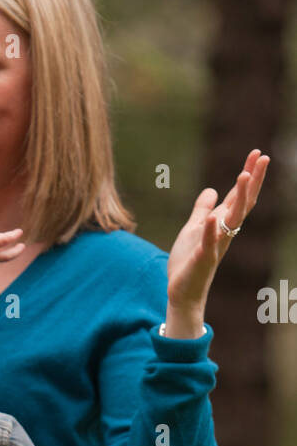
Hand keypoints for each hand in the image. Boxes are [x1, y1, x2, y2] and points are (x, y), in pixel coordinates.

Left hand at [165, 149, 269, 336]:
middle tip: (262, 158)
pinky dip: (211, 230)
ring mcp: (216, 245)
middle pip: (243, 203)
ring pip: (232, 220)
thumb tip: (212, 190)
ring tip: (243, 176)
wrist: (183, 292)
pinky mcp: (203, 259)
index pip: (238, 196)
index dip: (248, 174)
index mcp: (222, 224)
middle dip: (253, 180)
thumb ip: (202, 210)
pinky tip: (214, 216)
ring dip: (238, 198)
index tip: (258, 153)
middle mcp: (224, 233)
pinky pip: (209, 243)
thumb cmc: (188, 261)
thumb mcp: (193, 229)